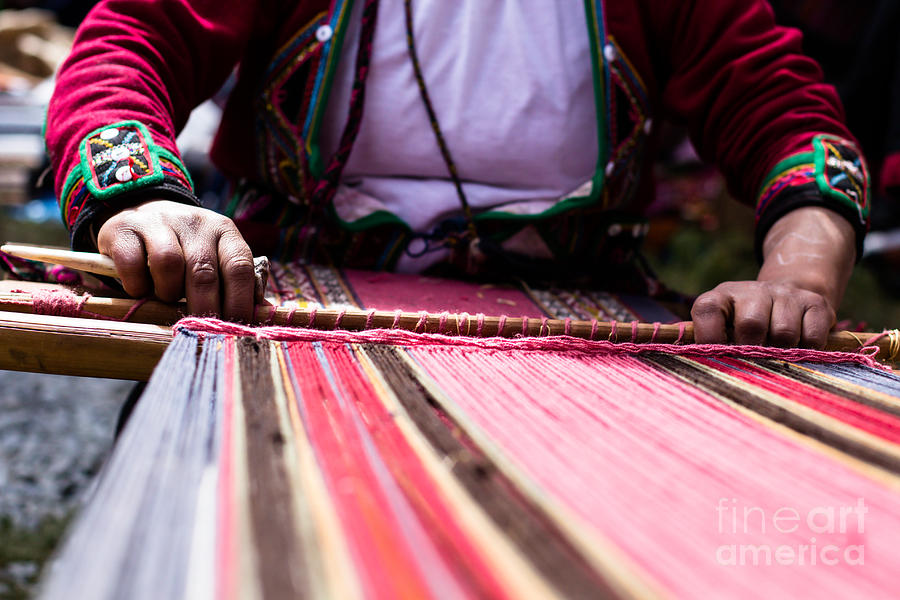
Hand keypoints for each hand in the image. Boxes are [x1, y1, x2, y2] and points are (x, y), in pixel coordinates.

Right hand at [97, 200, 255, 320]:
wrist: (141, 210)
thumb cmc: (186, 248)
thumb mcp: (215, 256)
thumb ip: (234, 282)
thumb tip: (261, 315)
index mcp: (224, 231)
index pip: (239, 267)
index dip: (239, 302)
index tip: (235, 328)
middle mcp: (195, 223)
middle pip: (205, 272)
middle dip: (205, 309)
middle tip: (201, 329)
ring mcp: (159, 222)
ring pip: (169, 265)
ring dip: (168, 292)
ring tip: (167, 297)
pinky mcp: (125, 229)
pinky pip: (133, 265)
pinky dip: (137, 285)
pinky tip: (141, 289)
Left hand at [691, 280, 834, 346]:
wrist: (786, 296)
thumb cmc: (743, 324)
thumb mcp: (721, 327)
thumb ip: (708, 343)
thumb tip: (696, 363)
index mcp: (721, 296)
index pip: (707, 310)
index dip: (710, 338)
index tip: (717, 357)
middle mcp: (752, 290)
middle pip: (751, 325)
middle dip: (752, 350)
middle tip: (753, 360)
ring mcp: (785, 295)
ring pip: (784, 334)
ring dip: (781, 353)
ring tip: (776, 354)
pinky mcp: (815, 303)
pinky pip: (812, 337)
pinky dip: (806, 351)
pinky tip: (798, 349)